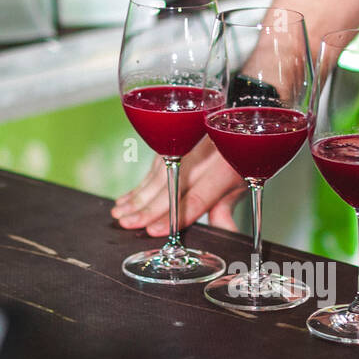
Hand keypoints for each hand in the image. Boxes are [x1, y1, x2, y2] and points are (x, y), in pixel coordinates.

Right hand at [110, 136, 244, 235]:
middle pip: (170, 187)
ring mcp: (185, 148)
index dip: (174, 216)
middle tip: (127, 223)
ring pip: (157, 176)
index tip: (153, 230)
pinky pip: (153, 169)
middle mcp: (203, 158)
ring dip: (136, 197)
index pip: (195, 199)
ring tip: (119, 213)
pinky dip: (138, 185)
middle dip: (147, 208)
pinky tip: (125, 198)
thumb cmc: (237, 158)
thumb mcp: (239, 183)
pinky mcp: (172, 145)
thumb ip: (226, 210)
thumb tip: (227, 234)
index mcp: (224, 172)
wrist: (235, 124)